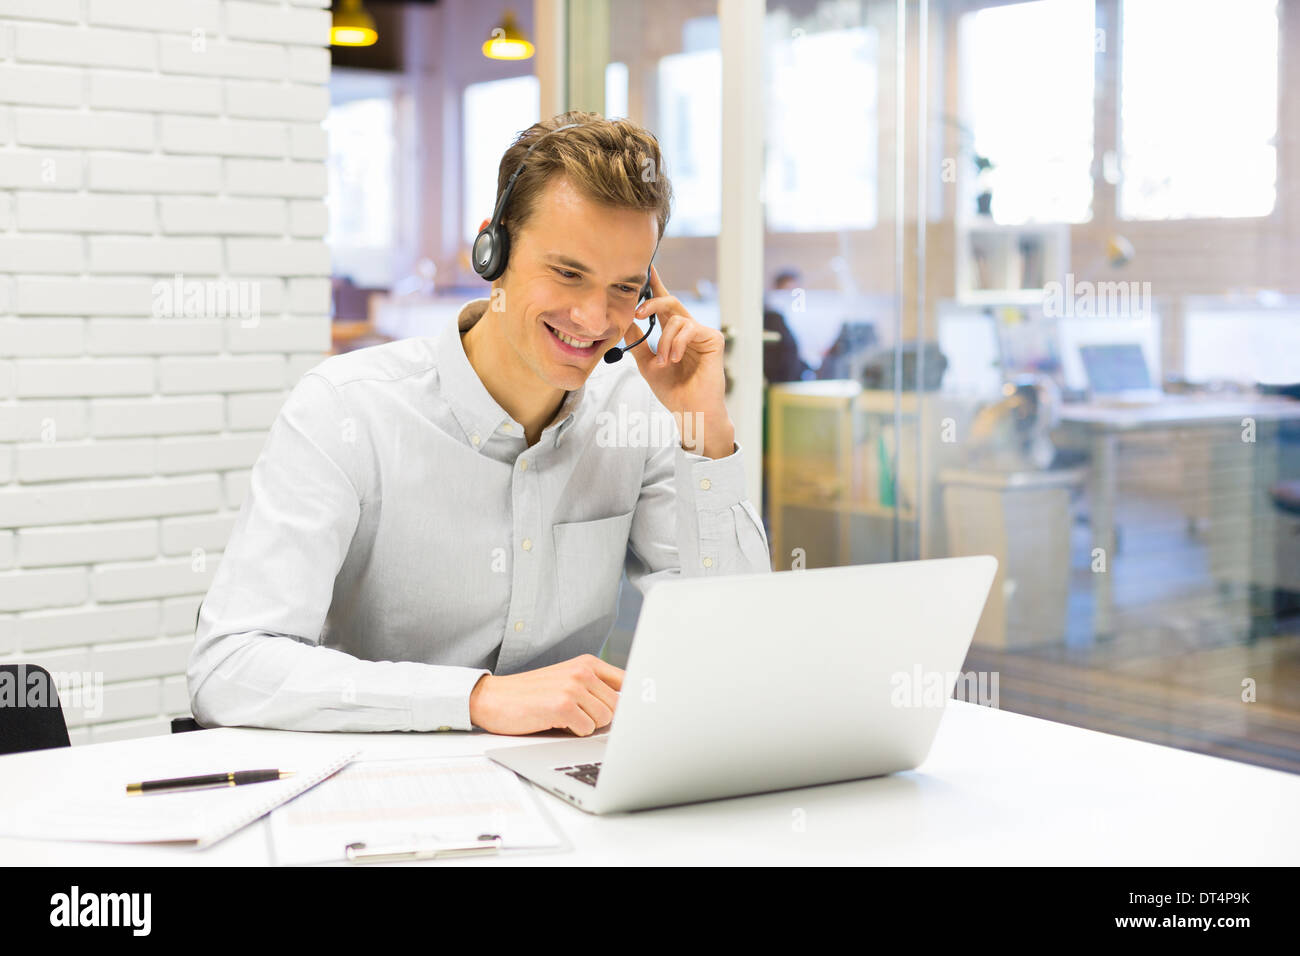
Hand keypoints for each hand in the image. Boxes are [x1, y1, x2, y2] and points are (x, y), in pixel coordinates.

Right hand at [468, 654, 623, 735]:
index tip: (641, 709)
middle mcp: (582, 671)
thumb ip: (595, 686)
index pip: (628, 681)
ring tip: (564, 717)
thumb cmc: (531, 694)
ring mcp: (573, 687)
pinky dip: (573, 732)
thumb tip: (629, 706)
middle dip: (600, 717)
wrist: (493, 697)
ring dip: (586, 726)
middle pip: (617, 707)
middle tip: (576, 715)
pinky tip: (556, 722)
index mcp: (587, 663)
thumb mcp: (566, 679)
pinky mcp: (563, 705)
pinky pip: (586, 730)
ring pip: (603, 720)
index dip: (635, 699)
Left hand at [621, 265, 733, 456]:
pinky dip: (677, 344)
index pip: (664, 304)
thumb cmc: (673, 391)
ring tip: (664, 363)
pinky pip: (689, 328)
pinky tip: (675, 359)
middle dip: (651, 303)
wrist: (690, 411)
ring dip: (664, 341)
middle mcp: (689, 329)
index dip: (656, 286)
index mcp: (674, 333)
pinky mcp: (713, 339)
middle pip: (670, 302)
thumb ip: (637, 342)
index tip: (647, 268)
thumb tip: (624, 320)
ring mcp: (702, 333)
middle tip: (637, 313)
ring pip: (676, 319)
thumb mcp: (647, 364)